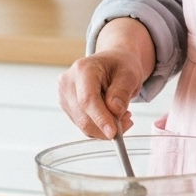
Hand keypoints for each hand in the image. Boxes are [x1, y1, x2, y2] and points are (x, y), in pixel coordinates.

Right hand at [58, 17, 155, 138]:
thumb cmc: (120, 65)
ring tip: (123, 114)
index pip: (88, 99)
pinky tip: (112, 116)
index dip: (100, 118)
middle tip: (127, 121)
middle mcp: (68, 82)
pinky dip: (100, 127)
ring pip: (84, 125)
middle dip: (107, 125)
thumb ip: (122, 91)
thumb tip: (115, 111)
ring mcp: (65, 96)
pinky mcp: (68, 107)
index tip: (114, 132)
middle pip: (84, 116)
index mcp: (83, 69)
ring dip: (105, 127)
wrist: (114, 62)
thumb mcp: (129, 74)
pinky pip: (84, 126)